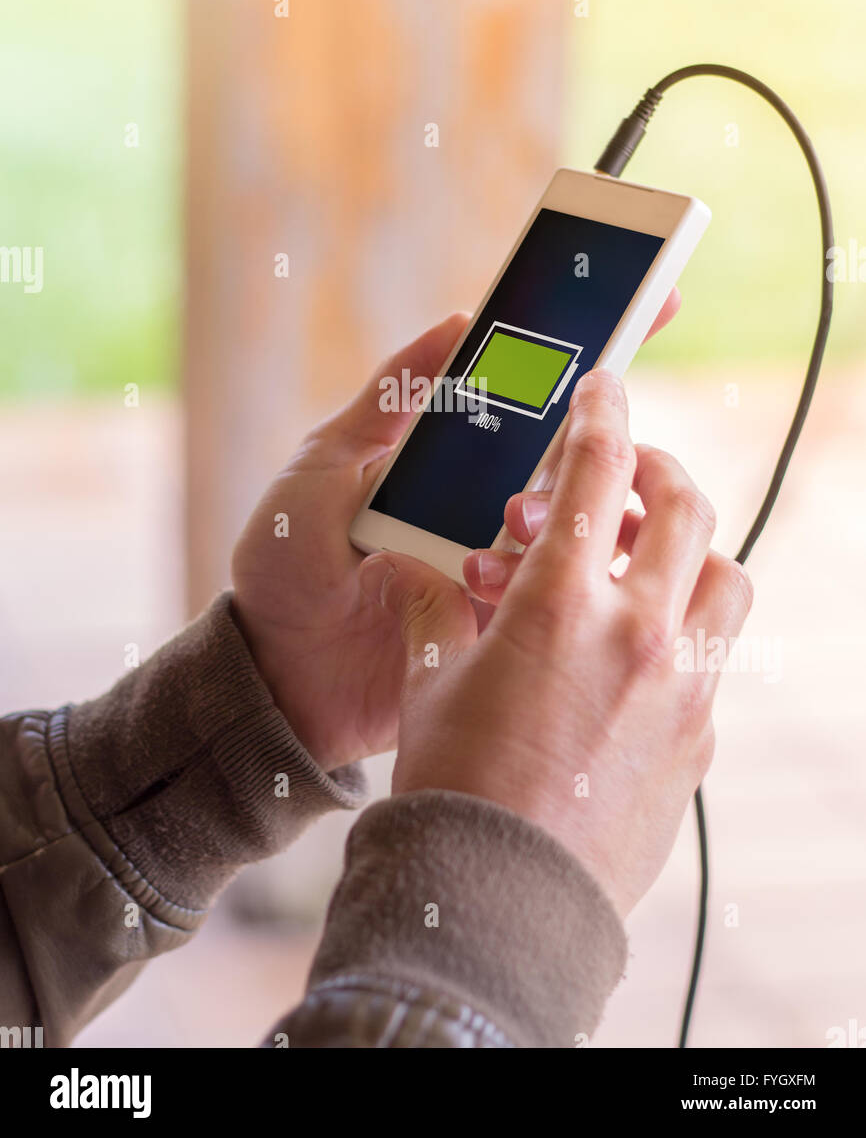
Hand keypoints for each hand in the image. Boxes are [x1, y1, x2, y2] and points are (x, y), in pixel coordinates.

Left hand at [230, 291, 679, 775]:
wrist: (271, 668)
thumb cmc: (286, 560)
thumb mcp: (325, 463)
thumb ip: (389, 397)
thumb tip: (461, 320)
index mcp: (458, 461)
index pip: (539, 400)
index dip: (595, 357)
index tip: (653, 303)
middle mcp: (493, 509)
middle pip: (580, 460)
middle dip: (593, 445)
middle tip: (540, 457)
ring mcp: (506, 569)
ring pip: (584, 526)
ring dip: (568, 510)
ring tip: (508, 520)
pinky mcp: (507, 628)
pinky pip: (559, 597)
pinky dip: (552, 578)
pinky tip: (495, 574)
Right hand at [358, 369, 751, 919]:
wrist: (501, 897)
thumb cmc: (453, 783)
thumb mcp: (430, 676)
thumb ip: (436, 606)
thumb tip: (429, 573)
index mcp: (562, 602)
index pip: (596, 471)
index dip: (601, 414)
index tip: (605, 387)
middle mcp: (640, 634)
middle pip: (686, 508)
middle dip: (655, 470)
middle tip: (622, 476)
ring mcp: (683, 689)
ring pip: (724, 579)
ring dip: (687, 553)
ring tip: (635, 564)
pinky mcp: (699, 739)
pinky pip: (711, 659)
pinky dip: (681, 632)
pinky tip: (627, 657)